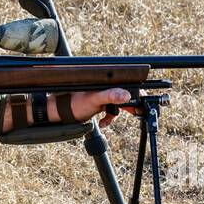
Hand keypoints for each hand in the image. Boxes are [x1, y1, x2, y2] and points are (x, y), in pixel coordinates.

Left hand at [0, 86, 135, 132]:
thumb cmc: (73, 102)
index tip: (143, 100)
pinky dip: (109, 118)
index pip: (126, 82)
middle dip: (128, 105)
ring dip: (116, 113)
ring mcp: (103, 94)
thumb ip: (110, 96)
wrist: (61, 113)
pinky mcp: (100, 102)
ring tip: (107, 119)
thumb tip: (126, 95)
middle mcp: (105, 86)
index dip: (136, 91)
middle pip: (124, 93)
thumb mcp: (94, 99)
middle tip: (134, 113)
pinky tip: (103, 122)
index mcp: (105, 81)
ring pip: (118, 103)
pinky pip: (111, 110)